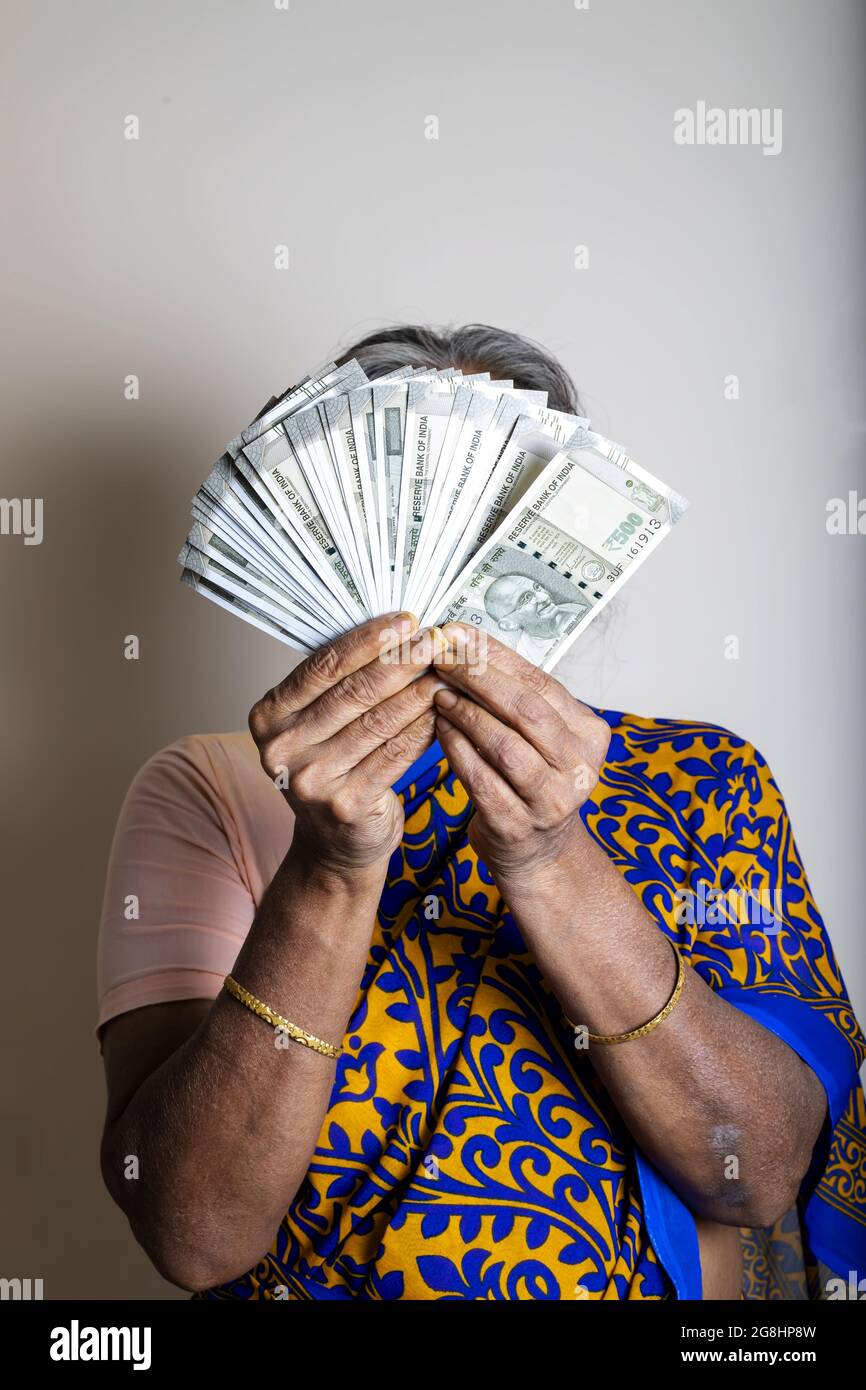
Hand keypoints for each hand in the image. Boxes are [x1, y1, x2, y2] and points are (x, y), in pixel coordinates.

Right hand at [248, 614, 442, 876]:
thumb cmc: (332, 767)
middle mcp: (281, 748)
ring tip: (446, 671)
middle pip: (352, 692)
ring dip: (418, 693)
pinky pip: (393, 755)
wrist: (333, 841)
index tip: (405, 621)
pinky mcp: (343, 804)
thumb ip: (341, 682)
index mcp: (269, 715)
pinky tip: (442, 711)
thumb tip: (396, 632)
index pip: (323, 667)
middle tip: (435, 640)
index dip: (368, 641)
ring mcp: (310, 779)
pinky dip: (422, 730)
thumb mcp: (318, 721)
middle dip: (400, 661)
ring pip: (377, 722)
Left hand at [431, 625, 610, 883]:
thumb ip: (516, 696)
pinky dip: (456, 750)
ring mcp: (551, 800)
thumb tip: (465, 641)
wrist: (538, 851)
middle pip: (525, 710)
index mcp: (590, 733)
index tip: (458, 633)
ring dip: (465, 713)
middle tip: (441, 656)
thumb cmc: (530, 780)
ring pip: (503, 744)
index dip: (495, 655)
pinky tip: (439, 729)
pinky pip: (481, 779)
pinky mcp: (518, 826)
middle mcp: (579, 766)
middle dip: (477, 677)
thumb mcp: (541, 737)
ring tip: (437, 693)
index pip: (540, 682)